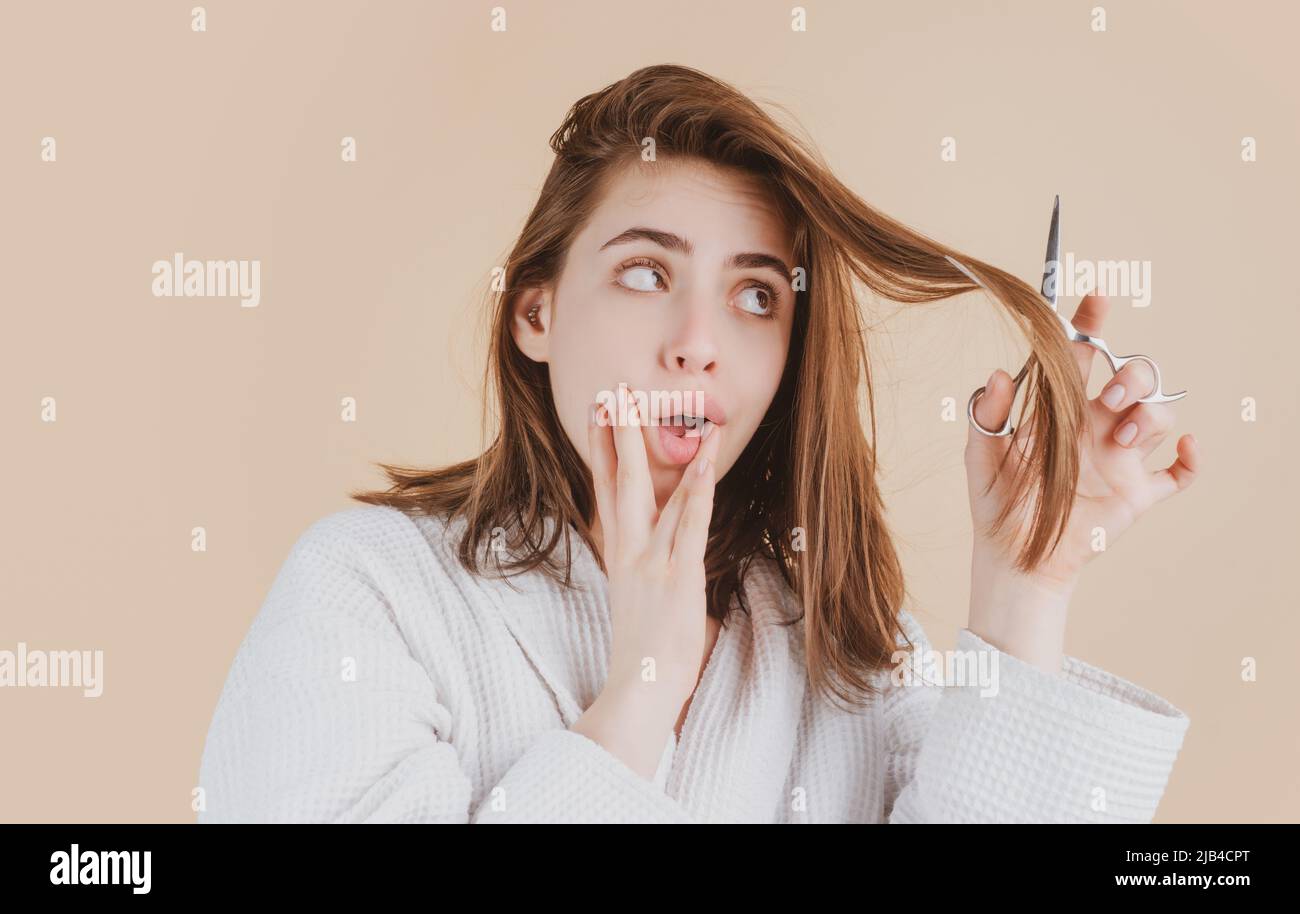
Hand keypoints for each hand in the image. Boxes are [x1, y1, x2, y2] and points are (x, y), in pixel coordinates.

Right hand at [571, 390, 723, 777]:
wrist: (640, 689)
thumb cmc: (646, 649)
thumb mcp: (636, 596)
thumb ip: (640, 564)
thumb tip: (647, 545)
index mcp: (619, 553)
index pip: (605, 489)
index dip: (602, 448)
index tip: (597, 411)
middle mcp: (628, 550)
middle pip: (619, 478)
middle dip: (616, 432)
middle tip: (614, 390)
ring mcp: (651, 560)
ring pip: (650, 490)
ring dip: (650, 445)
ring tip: (652, 404)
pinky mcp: (678, 575)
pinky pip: (688, 523)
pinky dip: (696, 488)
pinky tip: (704, 457)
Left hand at [967, 291, 1201, 594]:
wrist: (1015, 560)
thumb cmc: (996, 506)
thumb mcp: (982, 459)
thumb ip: (988, 416)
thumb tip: (999, 374)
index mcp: (1060, 413)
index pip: (1080, 359)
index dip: (1089, 327)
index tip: (1094, 300)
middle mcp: (1094, 428)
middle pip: (1134, 377)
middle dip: (1133, 374)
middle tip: (1113, 395)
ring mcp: (1119, 459)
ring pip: (1158, 415)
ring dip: (1150, 416)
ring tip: (1119, 439)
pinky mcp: (1137, 494)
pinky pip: (1180, 473)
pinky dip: (1191, 459)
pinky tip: (1184, 450)